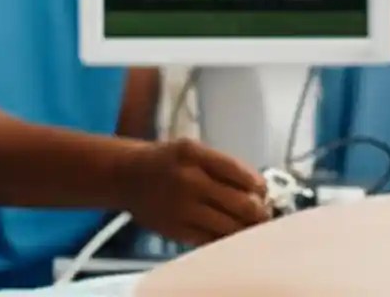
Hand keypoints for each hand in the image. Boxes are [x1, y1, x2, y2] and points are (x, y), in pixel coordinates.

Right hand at [118, 138, 270, 245]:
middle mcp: (188, 180)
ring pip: (232, 228)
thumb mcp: (191, 150)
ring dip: (246, 229)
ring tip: (248, 225)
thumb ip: (222, 166)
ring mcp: (182, 208)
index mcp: (193, 154)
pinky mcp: (176, 230)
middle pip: (243, 205)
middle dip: (260, 212)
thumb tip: (260, 190)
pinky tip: (228, 232)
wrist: (126, 176)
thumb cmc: (166, 161)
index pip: (241, 174)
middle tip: (262, 213)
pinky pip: (213, 240)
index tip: (263, 192)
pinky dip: (227, 239)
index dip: (260, 187)